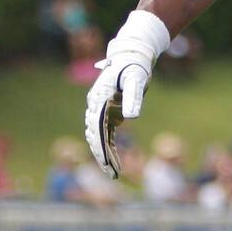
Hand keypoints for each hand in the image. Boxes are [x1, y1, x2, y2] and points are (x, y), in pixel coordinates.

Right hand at [84, 10, 169, 177]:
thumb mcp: (137, 80)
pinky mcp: (108, 112)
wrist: (132, 56)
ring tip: (115, 173)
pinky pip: (105, 134)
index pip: (97, 127)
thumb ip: (134, 98)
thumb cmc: (135, 67)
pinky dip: (109, 148)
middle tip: (113, 174)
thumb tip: (131, 118)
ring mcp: (99, 109)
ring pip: (97, 137)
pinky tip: (115, 161)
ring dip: (104, 154)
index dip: (100, 146)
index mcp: (99, 98)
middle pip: (94, 135)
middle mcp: (95, 105)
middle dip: (102, 155)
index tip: (106, 162)